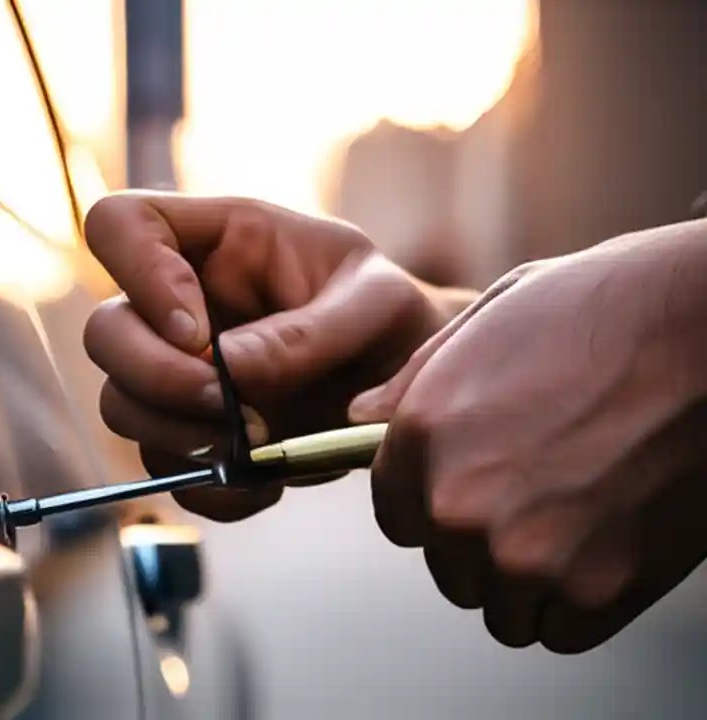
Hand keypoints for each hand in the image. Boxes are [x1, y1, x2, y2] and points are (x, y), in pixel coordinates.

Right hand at [82, 192, 471, 520]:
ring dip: (176, 433)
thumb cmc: (392, 318)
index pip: (121, 223)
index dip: (137, 273)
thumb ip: (310, 331)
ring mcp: (178, 373)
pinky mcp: (194, 435)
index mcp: (216, 241)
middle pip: (103, 332)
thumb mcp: (378, 304)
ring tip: (255, 441)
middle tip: (227, 403)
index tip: (197, 327)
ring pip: (118, 403)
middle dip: (155, 376)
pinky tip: (268, 480)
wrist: (410, 384)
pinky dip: (212, 485)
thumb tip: (230, 369)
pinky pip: (165, 470)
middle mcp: (178, 304)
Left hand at [351, 219, 706, 652]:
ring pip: (500, 609)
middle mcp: (456, 504)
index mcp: (421, 436)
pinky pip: (559, 633)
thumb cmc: (612, 307)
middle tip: (547, 493)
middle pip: (446, 567)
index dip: (435, 503)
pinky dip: (580, 605)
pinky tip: (611, 545)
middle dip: (483, 541)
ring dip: (529, 580)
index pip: (396, 516)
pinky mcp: (596, 593)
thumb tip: (360, 417)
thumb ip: (417, 379)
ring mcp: (524, 556)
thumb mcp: (494, 315)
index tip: (480, 486)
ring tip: (582, 516)